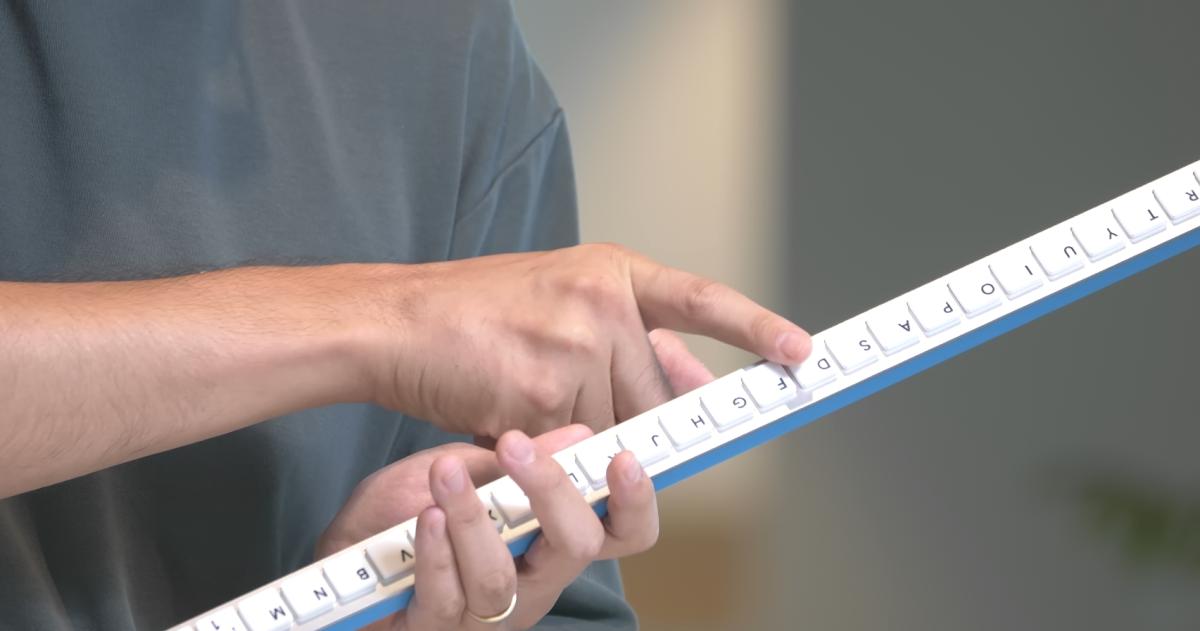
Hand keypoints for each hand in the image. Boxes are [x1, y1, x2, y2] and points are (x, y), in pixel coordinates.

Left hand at [317, 425, 658, 630]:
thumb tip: (582, 434)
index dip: (636, 502)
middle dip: (550, 492)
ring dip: (473, 521)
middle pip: (575, 550)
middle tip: (518, 446)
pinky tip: (426, 519)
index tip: (623, 457)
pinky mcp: (430, 628)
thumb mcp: (472, 473)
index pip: (622, 534)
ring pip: (501, 580)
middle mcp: (532, 584)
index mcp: (553, 543)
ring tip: (447, 474)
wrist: (342, 556)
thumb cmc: (417, 514)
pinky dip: (436, 553)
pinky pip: (443, 597)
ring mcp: (482, 616)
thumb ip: (521, 461)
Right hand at [367, 243, 809, 437]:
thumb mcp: (564, 301)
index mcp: (610, 273)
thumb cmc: (476, 312)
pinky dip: (544, 444)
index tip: (800, 351)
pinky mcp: (545, 394)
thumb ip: (629, 334)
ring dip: (577, 431)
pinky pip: (572, 447)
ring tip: (522, 386)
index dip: (755, 327)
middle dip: (618, 413)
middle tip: (563, 390)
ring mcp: (576, 348)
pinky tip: (504, 404)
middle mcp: (602, 304)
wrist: (397, 321)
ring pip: (614, 430)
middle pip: (654, 396)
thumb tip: (694, 378)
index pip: (700, 301)